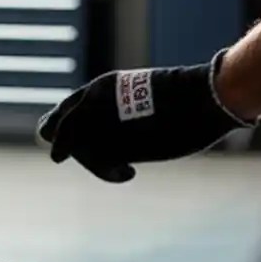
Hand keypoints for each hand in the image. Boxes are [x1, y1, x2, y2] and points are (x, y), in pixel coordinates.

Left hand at [36, 51, 251, 182]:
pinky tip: (129, 173)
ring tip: (123, 167)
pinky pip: (100, 165)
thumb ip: (120, 111)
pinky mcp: (116, 143)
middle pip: (58, 133)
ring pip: (79, 150)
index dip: (59, 129)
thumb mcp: (143, 96)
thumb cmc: (183, 99)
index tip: (63, 143)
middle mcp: (93, 102)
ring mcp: (101, 122)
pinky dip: (112, 174)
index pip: (64, 111)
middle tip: (100, 159)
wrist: (202, 97)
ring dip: (96, 164)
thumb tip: (109, 136)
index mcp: (100, 88)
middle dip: (71, 148)